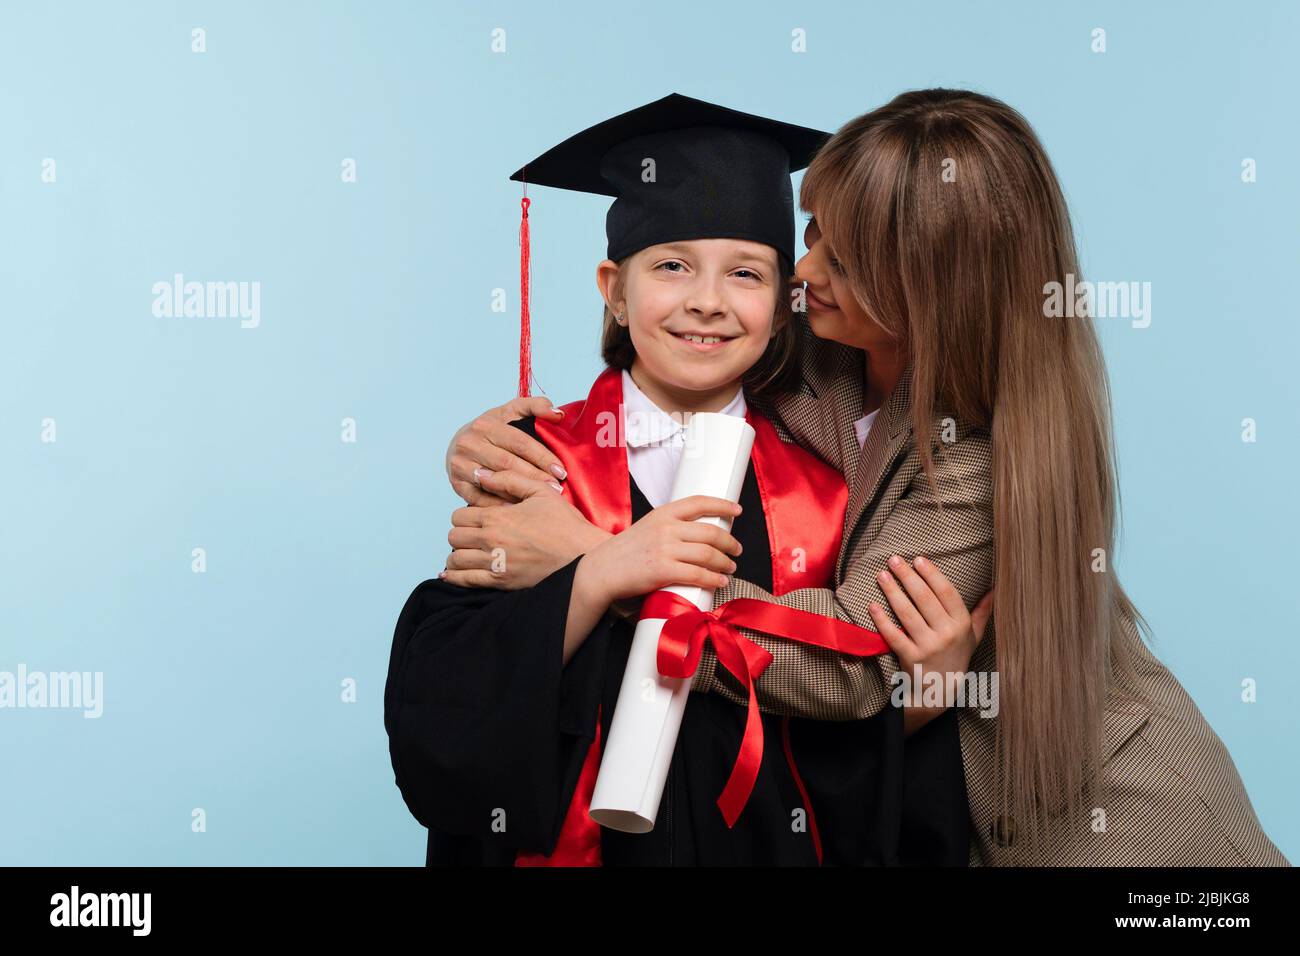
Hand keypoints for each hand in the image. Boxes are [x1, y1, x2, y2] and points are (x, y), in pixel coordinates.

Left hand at [442, 492, 610, 589]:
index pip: (459, 515)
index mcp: (496, 517)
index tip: (476, 517)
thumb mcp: (540, 491)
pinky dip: (455, 577)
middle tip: (472, 534)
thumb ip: (508, 479)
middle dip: (460, 533)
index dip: (465, 515)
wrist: (583, 555)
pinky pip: (465, 581)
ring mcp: (494, 563)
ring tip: (467, 552)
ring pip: (455, 559)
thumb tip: (480, 475)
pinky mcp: (501, 582)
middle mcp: (490, 540)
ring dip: (458, 554)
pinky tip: (452, 573)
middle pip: (454, 536)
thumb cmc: (565, 523)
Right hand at [445, 396, 568, 505]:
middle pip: (508, 463)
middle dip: (535, 476)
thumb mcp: (510, 412)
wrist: (459, 444)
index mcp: (485, 424)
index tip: (561, 470)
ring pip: (494, 481)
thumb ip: (534, 406)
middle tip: (556, 488)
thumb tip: (557, 414)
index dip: (542, 457)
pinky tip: (519, 509)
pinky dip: (500, 505)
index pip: (519, 442)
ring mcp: (460, 464)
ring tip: (541, 499)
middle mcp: (469, 443)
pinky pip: (480, 498)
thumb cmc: (491, 430)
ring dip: (519, 492)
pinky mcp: (456, 484)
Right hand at [579, 497, 744, 604]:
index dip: (722, 505)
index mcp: (663, 513)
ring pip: (708, 554)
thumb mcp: (648, 526)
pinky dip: (713, 579)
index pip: (699, 502)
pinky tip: (719, 581)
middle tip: (736, 549)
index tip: (736, 510)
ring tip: (730, 567)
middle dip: (730, 542)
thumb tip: (699, 533)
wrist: (603, 569)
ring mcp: (665, 549)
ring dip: (725, 562)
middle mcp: (666, 528)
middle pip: (710, 532)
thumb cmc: (626, 551)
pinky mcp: (664, 571)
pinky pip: (698, 574)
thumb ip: (671, 526)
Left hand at [868, 555, 992, 728]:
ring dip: (892, 592)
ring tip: (882, 575)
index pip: (947, 592)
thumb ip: (982, 612)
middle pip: (924, 598)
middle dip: (908, 576)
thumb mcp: (974, 636)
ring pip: (907, 613)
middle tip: (894, 559)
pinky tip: (872, 605)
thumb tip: (995, 588)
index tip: (918, 559)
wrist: (939, 692)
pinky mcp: (911, 658)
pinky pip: (894, 635)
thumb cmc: (956, 657)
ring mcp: (929, 647)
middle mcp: (947, 634)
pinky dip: (882, 620)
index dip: (932, 574)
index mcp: (962, 624)